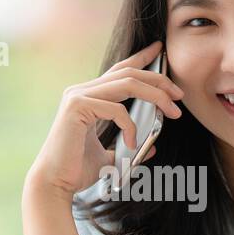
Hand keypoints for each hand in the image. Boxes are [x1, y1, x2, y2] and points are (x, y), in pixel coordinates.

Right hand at [25, 40, 183, 199]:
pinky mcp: (76, 108)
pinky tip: (132, 143)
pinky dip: (130, 126)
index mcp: (87, 97)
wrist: (54, 184)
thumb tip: (151, 147)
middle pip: (128, 73)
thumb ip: (126, 147)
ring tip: (173, 112)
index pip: (119, 70)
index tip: (160, 51)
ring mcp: (77, 96)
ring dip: (156, 96)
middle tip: (179, 94)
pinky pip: (116, 109)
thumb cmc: (76, 171)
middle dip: (158, 80)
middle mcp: (81, 91)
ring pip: (127, 84)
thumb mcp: (109, 158)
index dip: (141, 58)